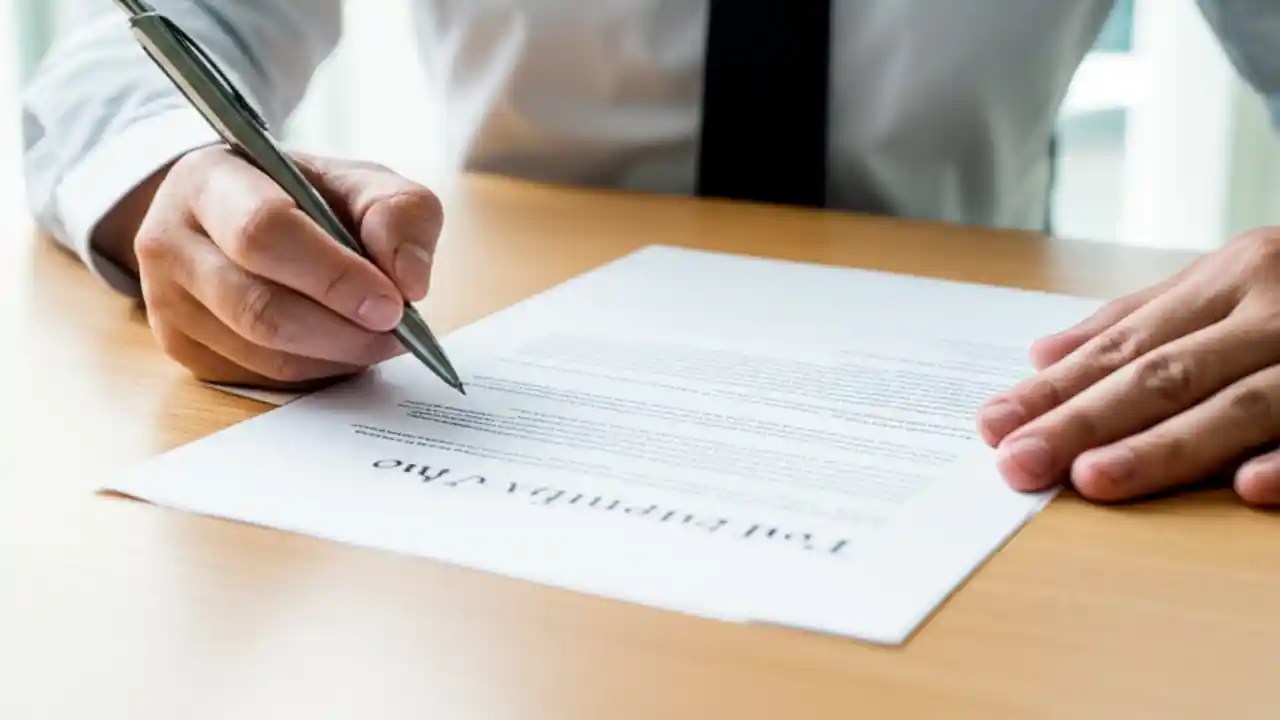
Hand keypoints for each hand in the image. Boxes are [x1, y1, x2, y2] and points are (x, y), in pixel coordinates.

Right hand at [103, 148, 441, 387]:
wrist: (241, 216)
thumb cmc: (305, 197)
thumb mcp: (360, 182)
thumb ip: (399, 214)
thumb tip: (409, 282)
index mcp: (208, 180)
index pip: (264, 232)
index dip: (334, 276)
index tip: (392, 303)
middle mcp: (169, 241)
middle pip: (259, 306)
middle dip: (343, 328)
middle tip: (397, 330)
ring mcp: (166, 302)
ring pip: (263, 352)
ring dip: (338, 355)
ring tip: (381, 337)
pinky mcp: (182, 350)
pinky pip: (261, 377)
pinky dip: (317, 370)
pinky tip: (343, 347)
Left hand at [978, 228, 1279, 505]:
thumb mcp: (1232, 281)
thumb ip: (1140, 320)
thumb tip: (1043, 355)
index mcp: (1231, 278)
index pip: (1124, 345)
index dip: (1056, 390)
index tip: (993, 426)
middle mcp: (1273, 311)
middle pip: (1164, 374)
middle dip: (1084, 421)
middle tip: (1019, 462)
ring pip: (1238, 404)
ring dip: (1162, 446)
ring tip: (1091, 479)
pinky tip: (1243, 488)